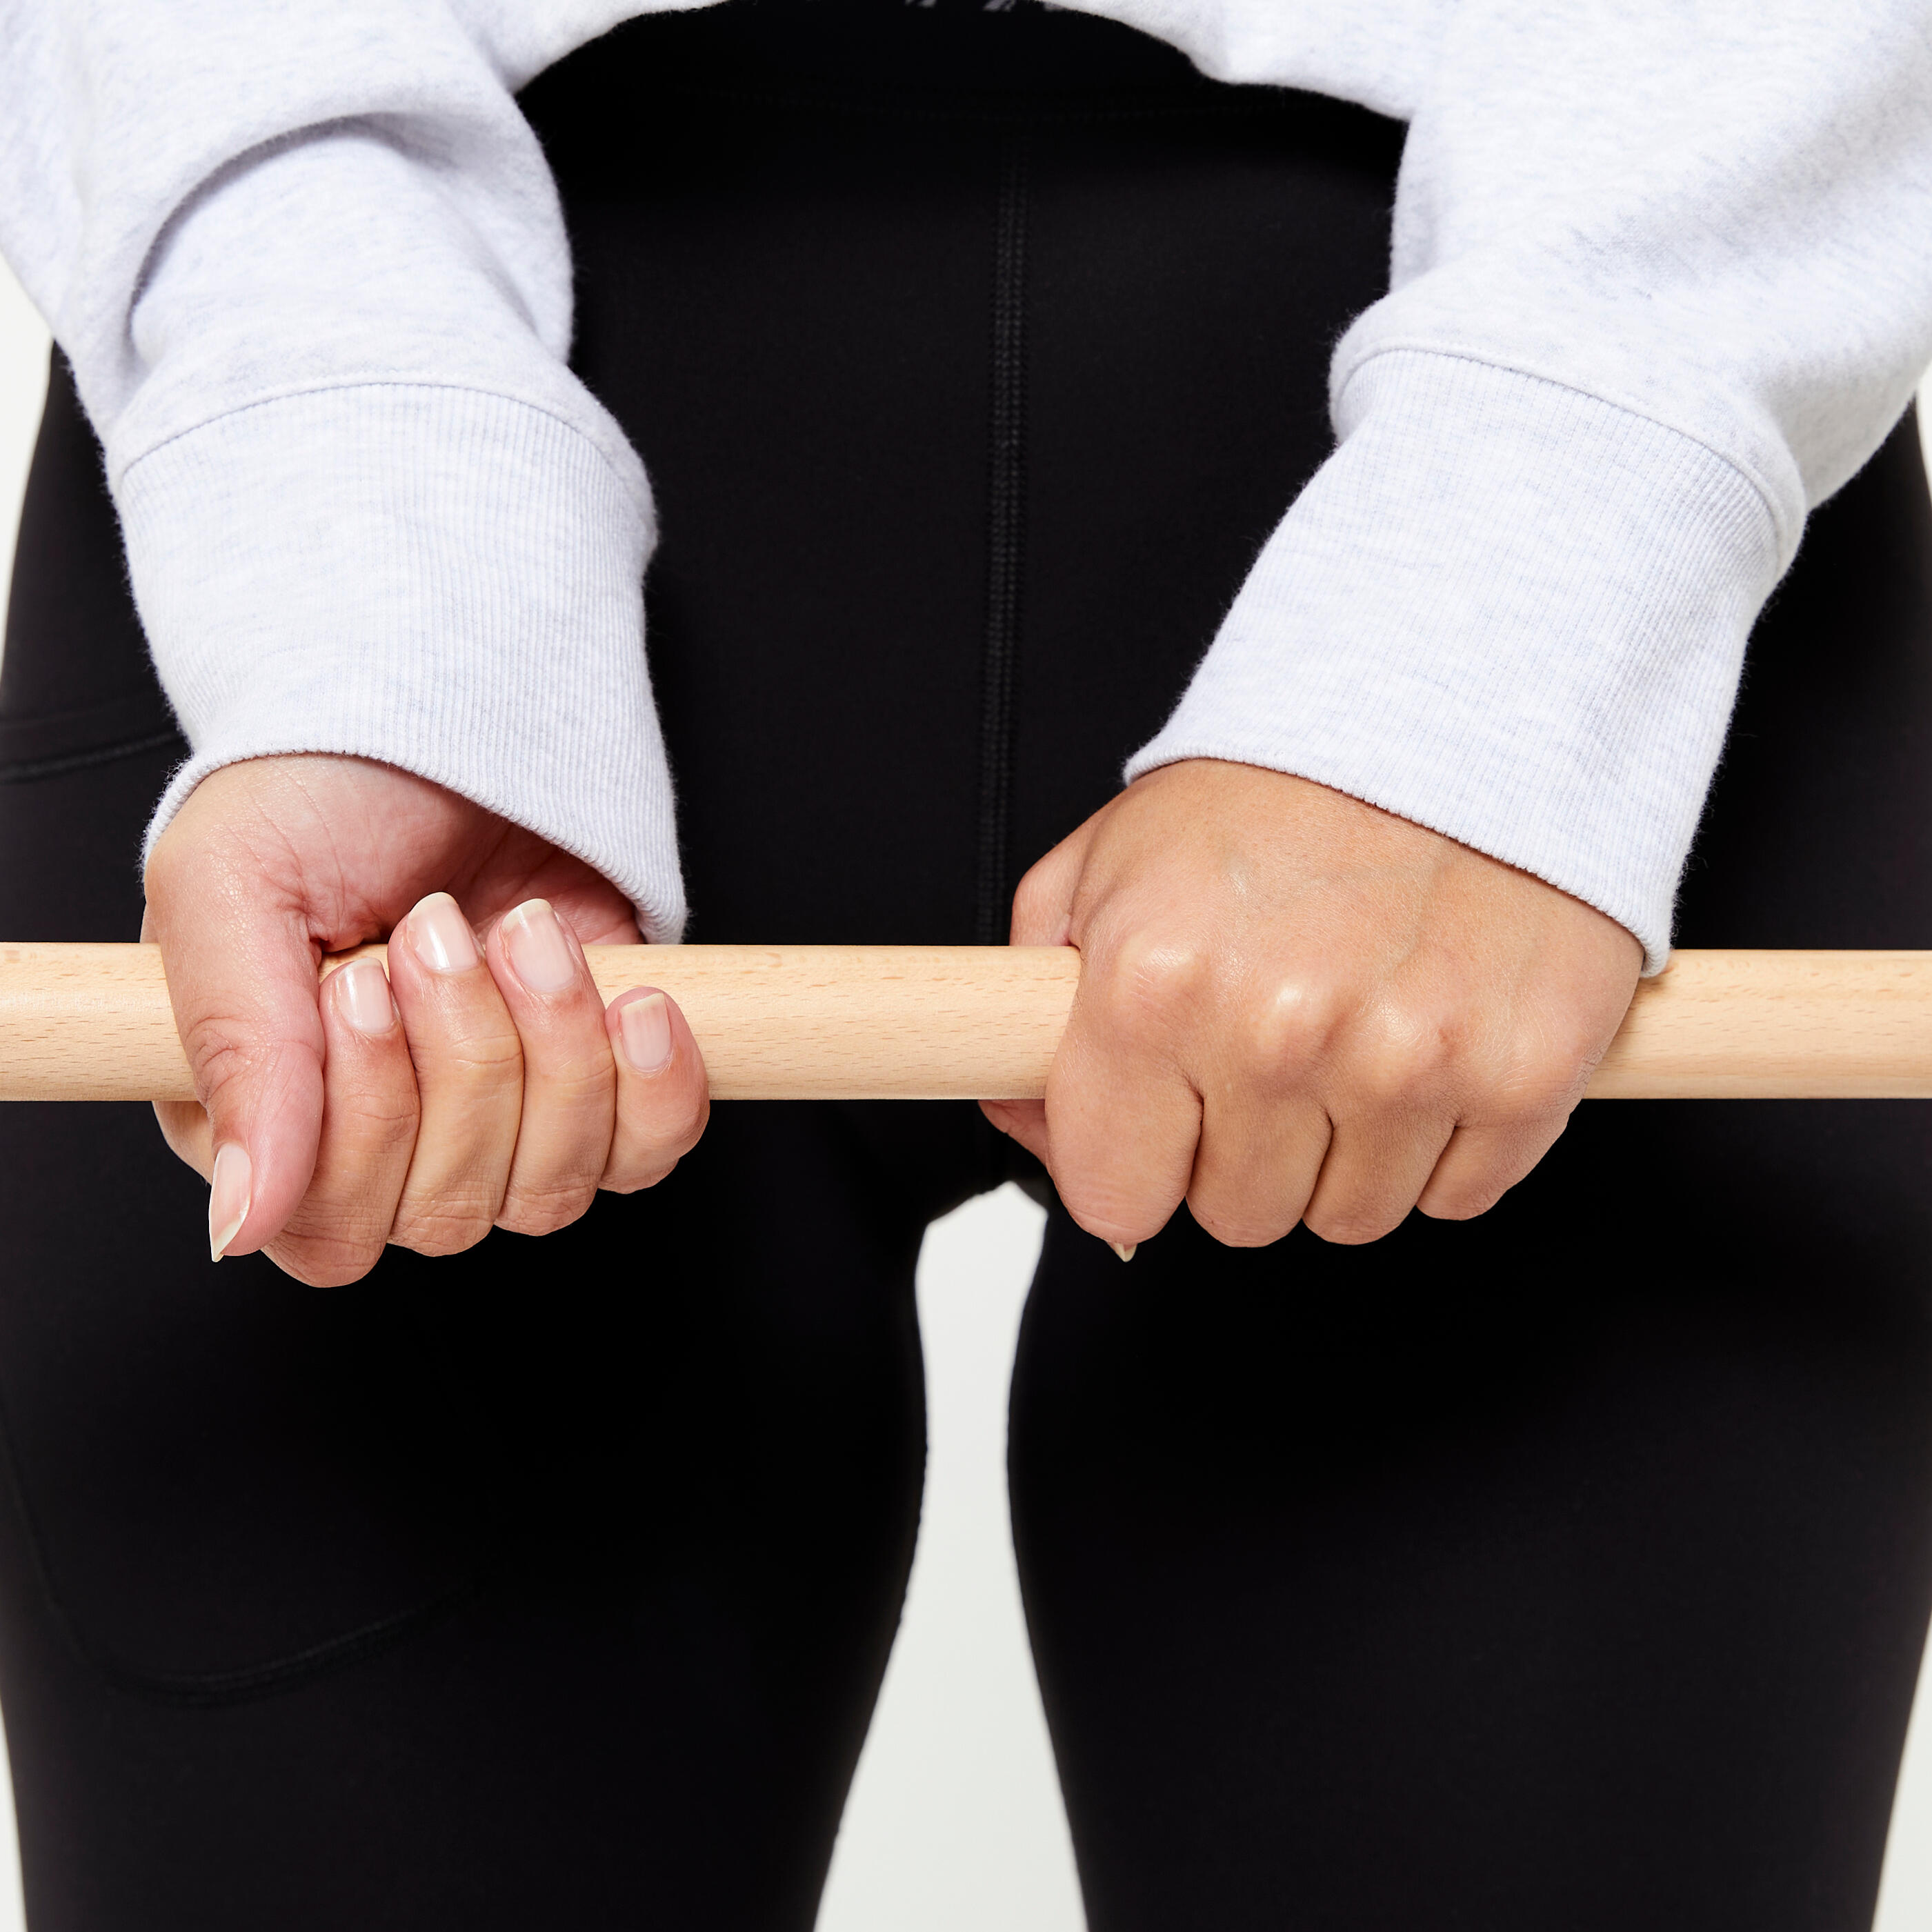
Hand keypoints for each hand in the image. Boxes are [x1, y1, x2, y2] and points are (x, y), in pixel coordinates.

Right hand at [143, 754, 708, 1285]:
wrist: (449, 714)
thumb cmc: (321, 794)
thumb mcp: (230, 887)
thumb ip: (234, 1052)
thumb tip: (244, 1222)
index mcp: (268, 1111)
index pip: (327, 1230)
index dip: (366, 1125)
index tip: (362, 987)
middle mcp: (386, 1140)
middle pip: (449, 1211)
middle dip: (464, 1058)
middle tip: (438, 932)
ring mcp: (505, 1121)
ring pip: (550, 1189)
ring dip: (553, 1052)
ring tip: (522, 931)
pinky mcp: (603, 1087)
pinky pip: (647, 1152)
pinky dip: (651, 1083)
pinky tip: (632, 999)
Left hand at [983, 760, 1640, 1251]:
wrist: (1457, 707)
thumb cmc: (1281, 789)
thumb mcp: (1110, 861)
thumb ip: (1039, 996)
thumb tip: (1021, 1106)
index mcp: (1155, 984)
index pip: (1114, 1196)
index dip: (1136, 1165)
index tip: (1160, 1128)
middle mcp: (1277, 1032)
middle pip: (1237, 1215)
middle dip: (1244, 1149)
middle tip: (1271, 1047)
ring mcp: (1408, 1062)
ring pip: (1348, 1216)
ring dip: (1345, 1150)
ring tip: (1356, 1032)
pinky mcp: (1521, 1076)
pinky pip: (1456, 1195)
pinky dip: (1443, 1141)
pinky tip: (1431, 1044)